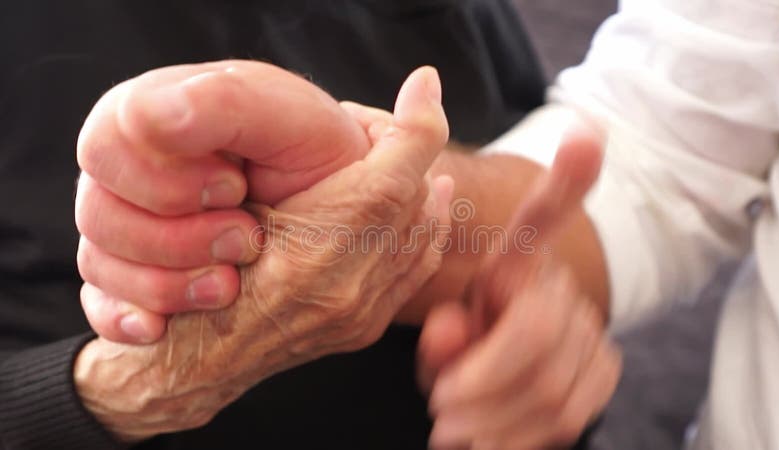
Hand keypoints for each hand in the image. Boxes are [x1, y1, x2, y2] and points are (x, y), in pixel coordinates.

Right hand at [75, 67, 454, 439]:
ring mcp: (361, 309)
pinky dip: (420, 235)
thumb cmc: (193, 276)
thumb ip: (282, 159)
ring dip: (423, 195)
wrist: (189, 364)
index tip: (422, 86)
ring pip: (423, 233)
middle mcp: (353, 280)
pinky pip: (413, 270)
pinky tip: (420, 215)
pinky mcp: (362, 328)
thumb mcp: (229, 199)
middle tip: (401, 127)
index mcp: (324, 240)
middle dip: (414, 154)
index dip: (418, 116)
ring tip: (419, 165)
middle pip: (418, 196)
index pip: (401, 163)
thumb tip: (339, 116)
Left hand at [417, 123, 621, 449]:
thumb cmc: (464, 347)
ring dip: (494, 417)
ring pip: (552, 385)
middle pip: (537, 332)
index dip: (567, 178)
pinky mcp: (602, 372)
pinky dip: (519, 438)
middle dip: (481, 379)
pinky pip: (569, 416)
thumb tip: (451, 331)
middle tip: (440, 403)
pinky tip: (488, 441)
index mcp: (517, 267)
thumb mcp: (443, 337)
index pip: (541, 218)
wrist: (495, 380)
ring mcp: (588, 332)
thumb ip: (443, 334)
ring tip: (455, 428)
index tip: (583, 133)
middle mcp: (560, 290)